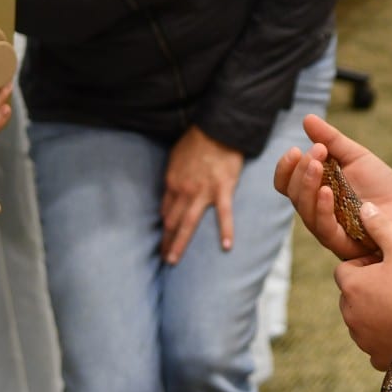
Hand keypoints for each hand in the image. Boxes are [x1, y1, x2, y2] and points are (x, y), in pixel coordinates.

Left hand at [160, 125, 243, 264]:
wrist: (218, 129)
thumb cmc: (197, 141)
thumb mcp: (176, 158)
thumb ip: (173, 177)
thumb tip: (170, 193)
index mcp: (172, 182)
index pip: (165, 211)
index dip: (164, 228)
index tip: (163, 240)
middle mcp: (183, 191)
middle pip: (172, 222)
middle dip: (166, 241)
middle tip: (164, 259)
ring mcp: (203, 192)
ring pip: (187, 224)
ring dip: (178, 244)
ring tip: (173, 261)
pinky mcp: (223, 190)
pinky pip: (224, 215)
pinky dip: (226, 231)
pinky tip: (227, 247)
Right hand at [273, 114, 391, 258]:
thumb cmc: (381, 183)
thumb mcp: (355, 156)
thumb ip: (331, 139)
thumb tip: (307, 118)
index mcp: (315, 190)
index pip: (287, 183)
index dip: (285, 168)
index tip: (295, 149)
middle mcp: (316, 210)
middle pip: (294, 194)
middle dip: (301, 171)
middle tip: (317, 151)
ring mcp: (328, 228)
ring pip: (305, 211)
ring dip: (307, 186)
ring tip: (317, 164)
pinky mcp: (343, 242)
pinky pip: (325, 229)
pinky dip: (322, 208)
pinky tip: (327, 191)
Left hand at [333, 202, 391, 370]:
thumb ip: (380, 226)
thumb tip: (363, 207)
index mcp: (351, 285)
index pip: (347, 268)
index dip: (368, 265)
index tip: (391, 266)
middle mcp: (349, 313)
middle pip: (353, 294)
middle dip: (370, 289)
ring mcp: (362, 338)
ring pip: (363, 319)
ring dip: (376, 312)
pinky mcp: (376, 358)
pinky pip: (376, 343)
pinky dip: (387, 337)